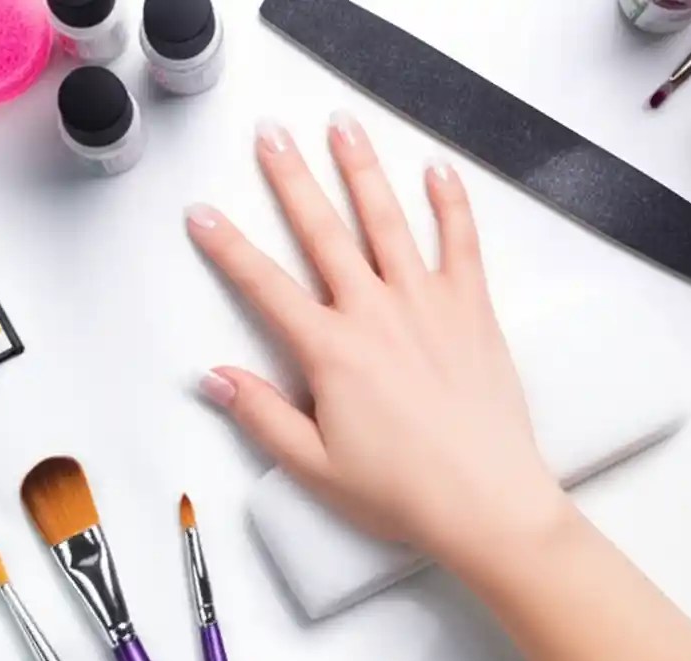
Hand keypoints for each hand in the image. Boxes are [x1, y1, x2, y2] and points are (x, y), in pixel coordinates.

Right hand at [189, 113, 568, 569]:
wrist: (487, 503)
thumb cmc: (403, 491)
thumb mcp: (314, 465)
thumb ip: (261, 414)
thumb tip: (215, 378)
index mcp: (331, 352)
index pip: (264, 286)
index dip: (228, 247)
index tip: (203, 214)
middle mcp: (375, 314)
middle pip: (323, 232)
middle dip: (291, 179)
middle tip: (271, 136)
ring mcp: (426, 304)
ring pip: (387, 221)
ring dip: (362, 171)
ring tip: (343, 128)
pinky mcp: (471, 310)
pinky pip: (461, 243)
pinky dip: (450, 203)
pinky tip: (437, 171)